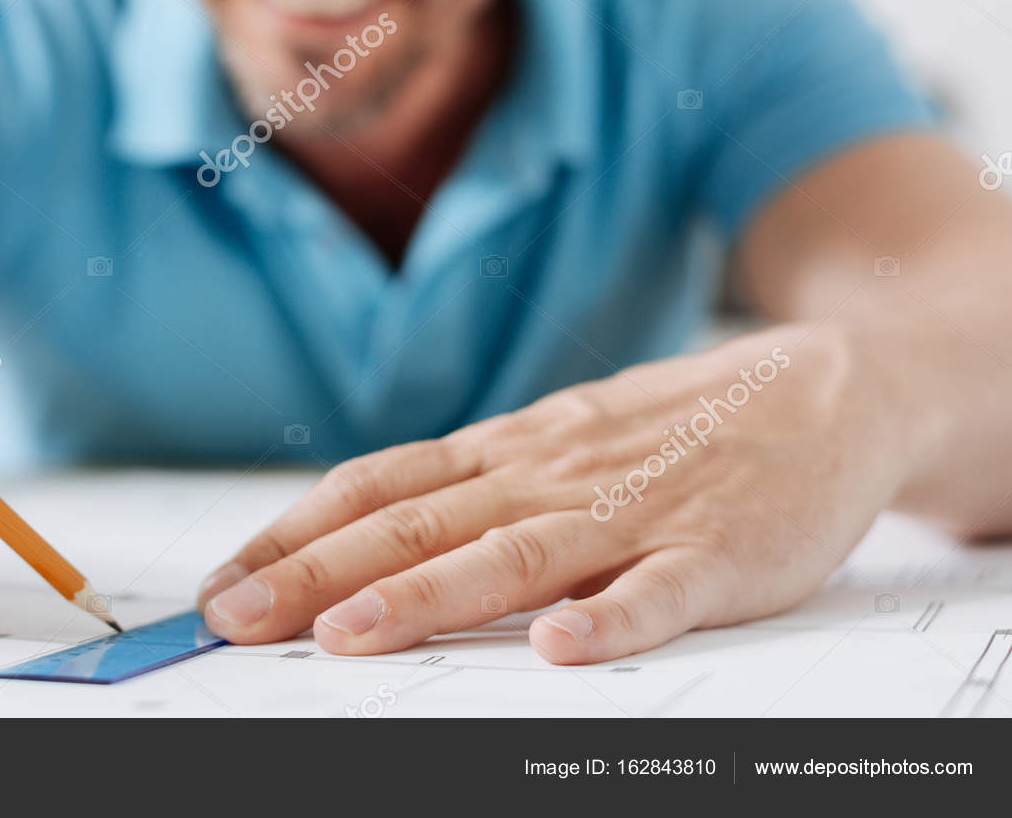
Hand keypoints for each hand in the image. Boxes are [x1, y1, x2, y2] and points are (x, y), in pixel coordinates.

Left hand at [198, 327, 914, 662]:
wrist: (820, 388)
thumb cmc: (668, 427)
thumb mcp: (552, 441)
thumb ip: (469, 489)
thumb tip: (356, 539)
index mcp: (504, 451)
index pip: (375, 489)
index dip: (291, 534)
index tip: (220, 582)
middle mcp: (549, 474)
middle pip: (417, 525)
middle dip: (316, 573)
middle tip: (234, 618)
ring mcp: (632, 511)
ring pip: (516, 555)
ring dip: (428, 596)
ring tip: (350, 634)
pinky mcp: (718, 552)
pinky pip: (660, 591)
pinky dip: (610, 622)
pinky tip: (562, 652)